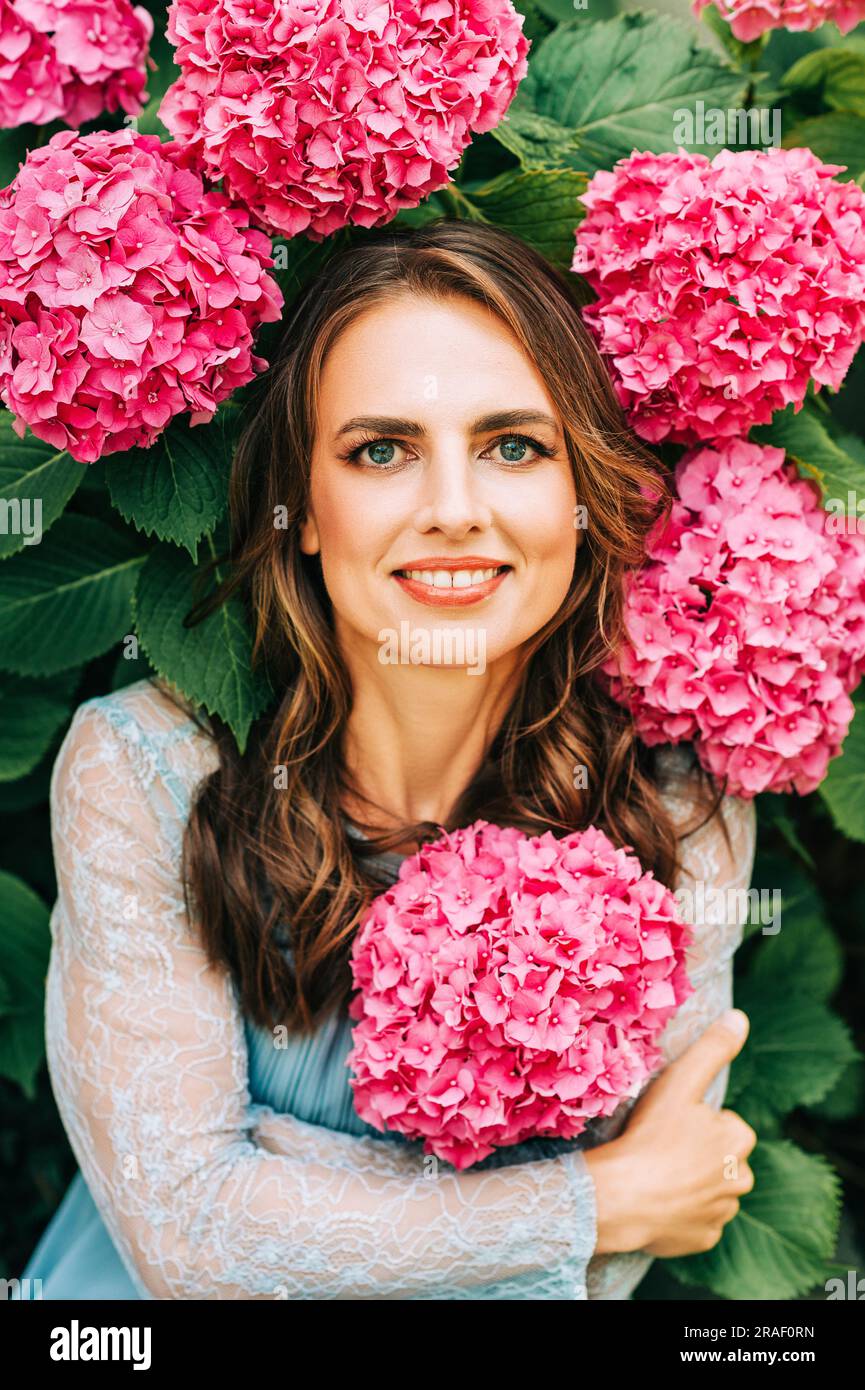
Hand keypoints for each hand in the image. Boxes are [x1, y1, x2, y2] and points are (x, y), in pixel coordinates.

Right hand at [583, 1009, 755, 1256]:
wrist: (622, 1198)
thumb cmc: (650, 1135)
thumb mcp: (680, 1083)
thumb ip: (712, 1048)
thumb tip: (740, 1018)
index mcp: (739, 1138)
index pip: (724, 1122)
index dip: (694, 1120)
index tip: (669, 1123)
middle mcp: (740, 1178)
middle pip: (720, 1157)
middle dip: (697, 1152)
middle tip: (660, 1147)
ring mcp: (722, 1212)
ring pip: (710, 1189)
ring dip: (690, 1182)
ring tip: (656, 1173)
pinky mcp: (704, 1240)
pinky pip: (696, 1220)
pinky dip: (681, 1212)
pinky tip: (657, 1201)